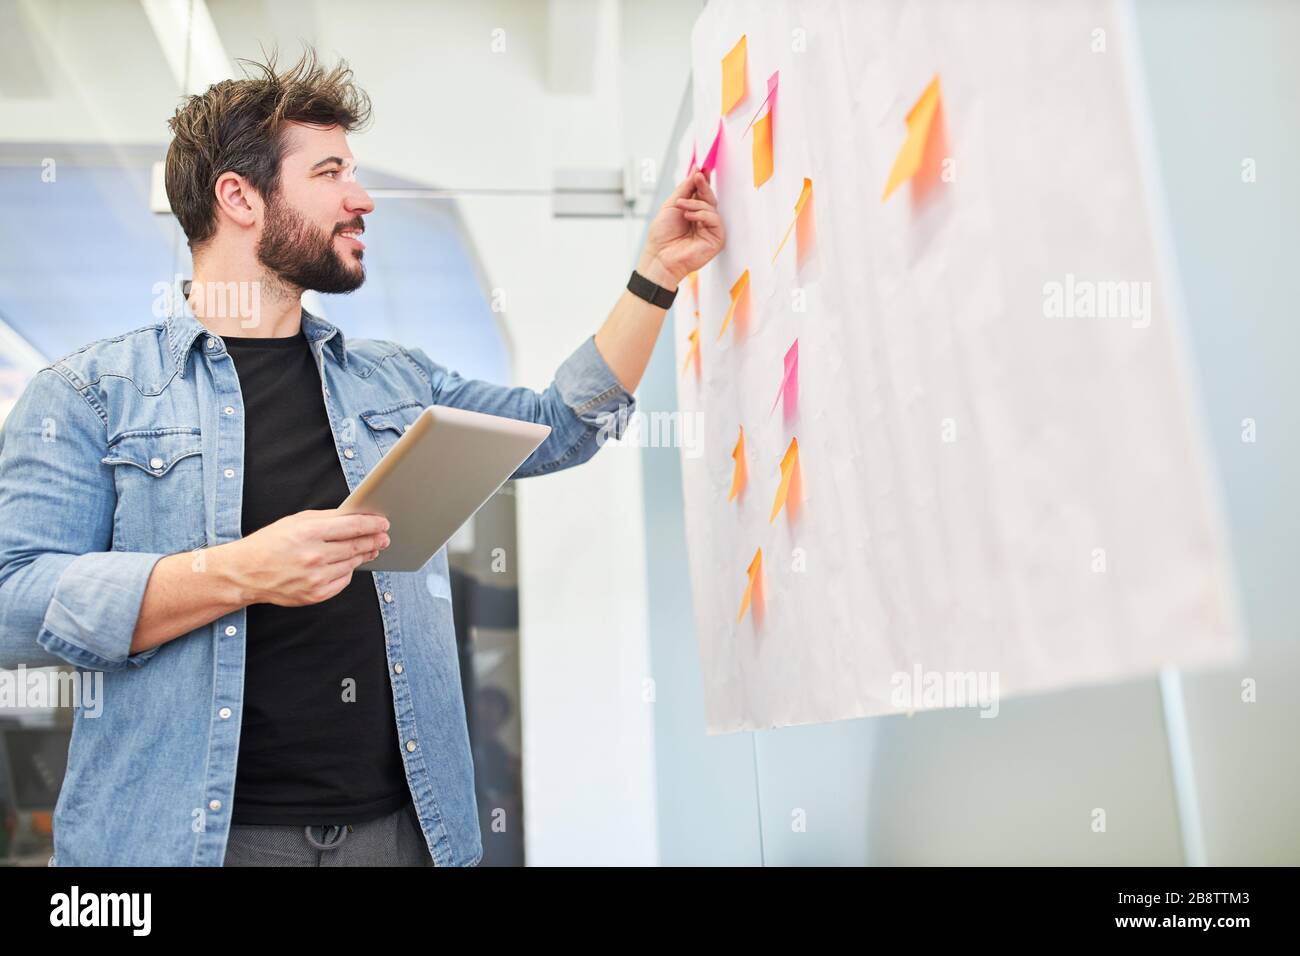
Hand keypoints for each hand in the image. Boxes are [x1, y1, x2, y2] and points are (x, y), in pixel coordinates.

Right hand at [224, 508, 390, 606]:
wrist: (246, 573)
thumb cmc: (271, 543)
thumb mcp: (295, 522)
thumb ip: (327, 518)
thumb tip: (356, 516)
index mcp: (308, 533)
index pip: (352, 526)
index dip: (372, 524)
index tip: (383, 523)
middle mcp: (313, 556)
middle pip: (356, 546)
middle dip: (374, 540)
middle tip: (385, 537)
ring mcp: (315, 578)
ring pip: (352, 564)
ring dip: (365, 555)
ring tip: (372, 549)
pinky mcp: (315, 594)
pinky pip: (343, 581)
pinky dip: (348, 571)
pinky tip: (349, 564)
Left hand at [637, 170, 724, 289]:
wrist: (660, 257)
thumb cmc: (662, 235)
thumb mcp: (671, 205)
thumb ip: (685, 188)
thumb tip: (696, 170)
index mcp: (692, 212)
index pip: (701, 194)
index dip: (703, 181)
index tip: (702, 168)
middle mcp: (703, 220)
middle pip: (709, 198)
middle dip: (703, 186)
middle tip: (698, 176)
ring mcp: (710, 230)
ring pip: (712, 207)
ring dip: (696, 203)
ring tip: (681, 206)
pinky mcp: (717, 239)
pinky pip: (714, 219)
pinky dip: (701, 214)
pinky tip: (689, 217)